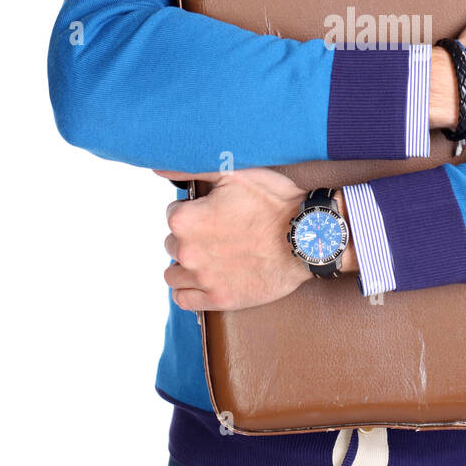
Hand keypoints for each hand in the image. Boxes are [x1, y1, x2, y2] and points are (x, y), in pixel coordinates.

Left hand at [154, 167, 312, 312]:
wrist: (308, 236)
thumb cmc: (275, 202)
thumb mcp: (234, 173)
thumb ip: (190, 168)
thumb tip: (158, 166)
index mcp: (185, 220)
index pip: (173, 214)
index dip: (195, 210)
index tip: (215, 211)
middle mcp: (187, 251)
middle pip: (173, 244)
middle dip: (191, 238)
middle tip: (220, 233)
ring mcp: (202, 279)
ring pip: (173, 273)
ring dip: (187, 265)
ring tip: (212, 257)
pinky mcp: (219, 299)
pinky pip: (184, 299)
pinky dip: (190, 290)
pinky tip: (204, 279)